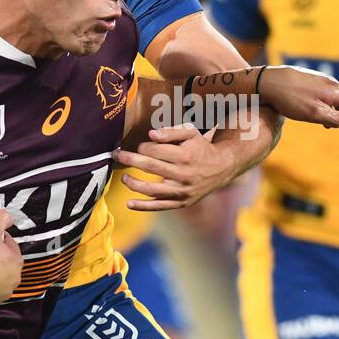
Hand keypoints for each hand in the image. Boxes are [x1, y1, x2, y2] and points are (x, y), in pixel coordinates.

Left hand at [114, 126, 232, 210]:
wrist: (221, 168)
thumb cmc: (201, 147)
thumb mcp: (190, 133)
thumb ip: (170, 132)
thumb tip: (150, 135)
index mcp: (185, 155)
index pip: (155, 150)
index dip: (143, 146)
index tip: (139, 145)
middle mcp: (184, 174)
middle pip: (150, 166)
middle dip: (130, 159)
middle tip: (116, 155)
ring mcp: (182, 191)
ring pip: (152, 189)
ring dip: (133, 184)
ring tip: (123, 178)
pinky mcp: (182, 202)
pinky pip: (159, 206)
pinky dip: (143, 207)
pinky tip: (129, 204)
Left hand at [257, 66, 338, 142]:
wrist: (267, 81)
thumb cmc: (289, 98)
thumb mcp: (313, 112)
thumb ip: (334, 118)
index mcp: (335, 91)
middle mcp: (332, 84)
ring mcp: (322, 82)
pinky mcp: (312, 83)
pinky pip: (330, 99)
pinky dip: (334, 112)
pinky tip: (327, 123)